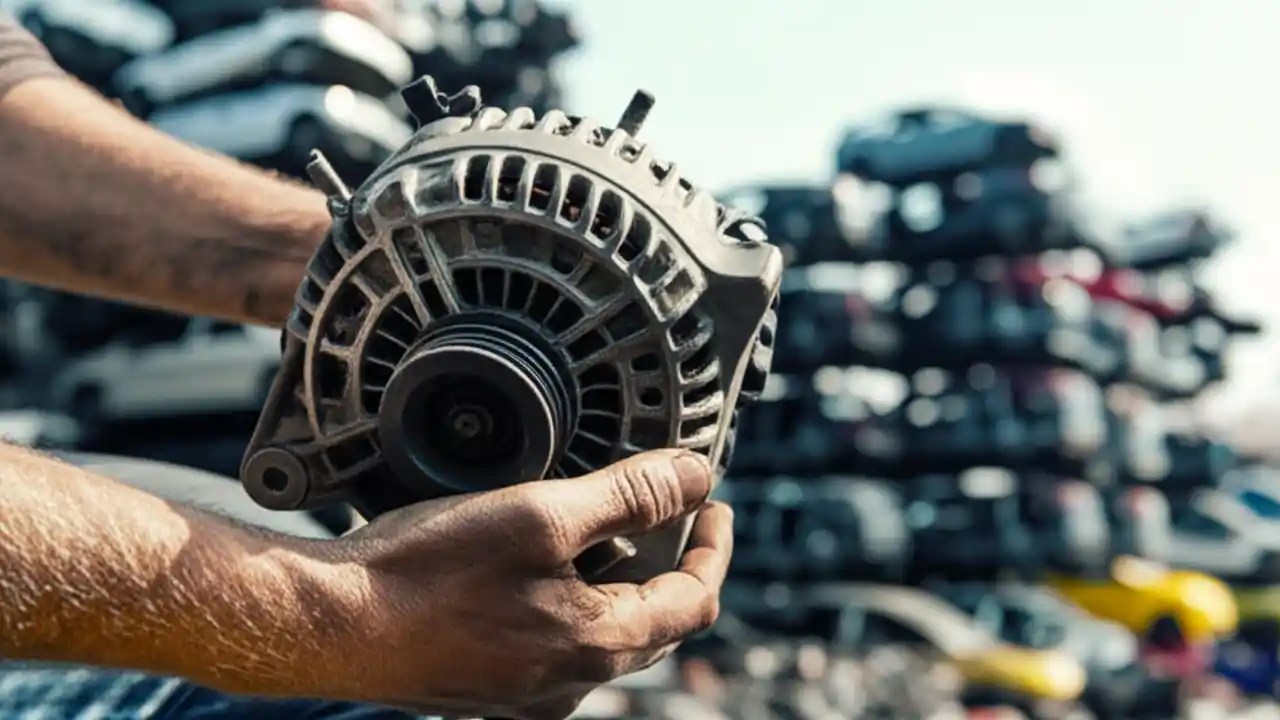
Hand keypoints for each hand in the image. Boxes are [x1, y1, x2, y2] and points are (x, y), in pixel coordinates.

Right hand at [310, 450, 731, 719]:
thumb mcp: (542, 513)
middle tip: (666, 507)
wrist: (330, 626)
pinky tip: (538, 557)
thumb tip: (696, 476)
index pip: (694, 601)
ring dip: (618, 576)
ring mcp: (528, 691)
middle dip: (670, 560)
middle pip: (653, 620)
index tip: (714, 505)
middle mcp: (570, 682)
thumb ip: (629, 496)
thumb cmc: (428, 570)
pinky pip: (557, 639)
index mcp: (597, 645)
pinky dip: (571, 594)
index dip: (714, 546)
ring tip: (600, 520)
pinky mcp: (492, 684)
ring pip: (604, 630)